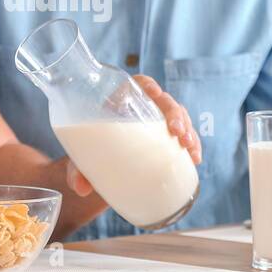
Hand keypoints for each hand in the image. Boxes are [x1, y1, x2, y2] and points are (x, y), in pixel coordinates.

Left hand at [63, 75, 202, 196]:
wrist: (101, 170)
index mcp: (120, 103)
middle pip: (163, 101)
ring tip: (189, 147)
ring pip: (179, 117)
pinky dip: (192, 146)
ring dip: (188, 130)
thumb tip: (81, 187)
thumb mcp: (82, 160)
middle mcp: (142, 110)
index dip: (147, 85)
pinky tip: (195, 158)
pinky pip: (185, 136)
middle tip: (177, 132)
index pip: (136, 84)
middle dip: (175, 114)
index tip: (154, 93)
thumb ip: (77, 171)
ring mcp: (157, 124)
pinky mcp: (167, 140)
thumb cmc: (90, 155)